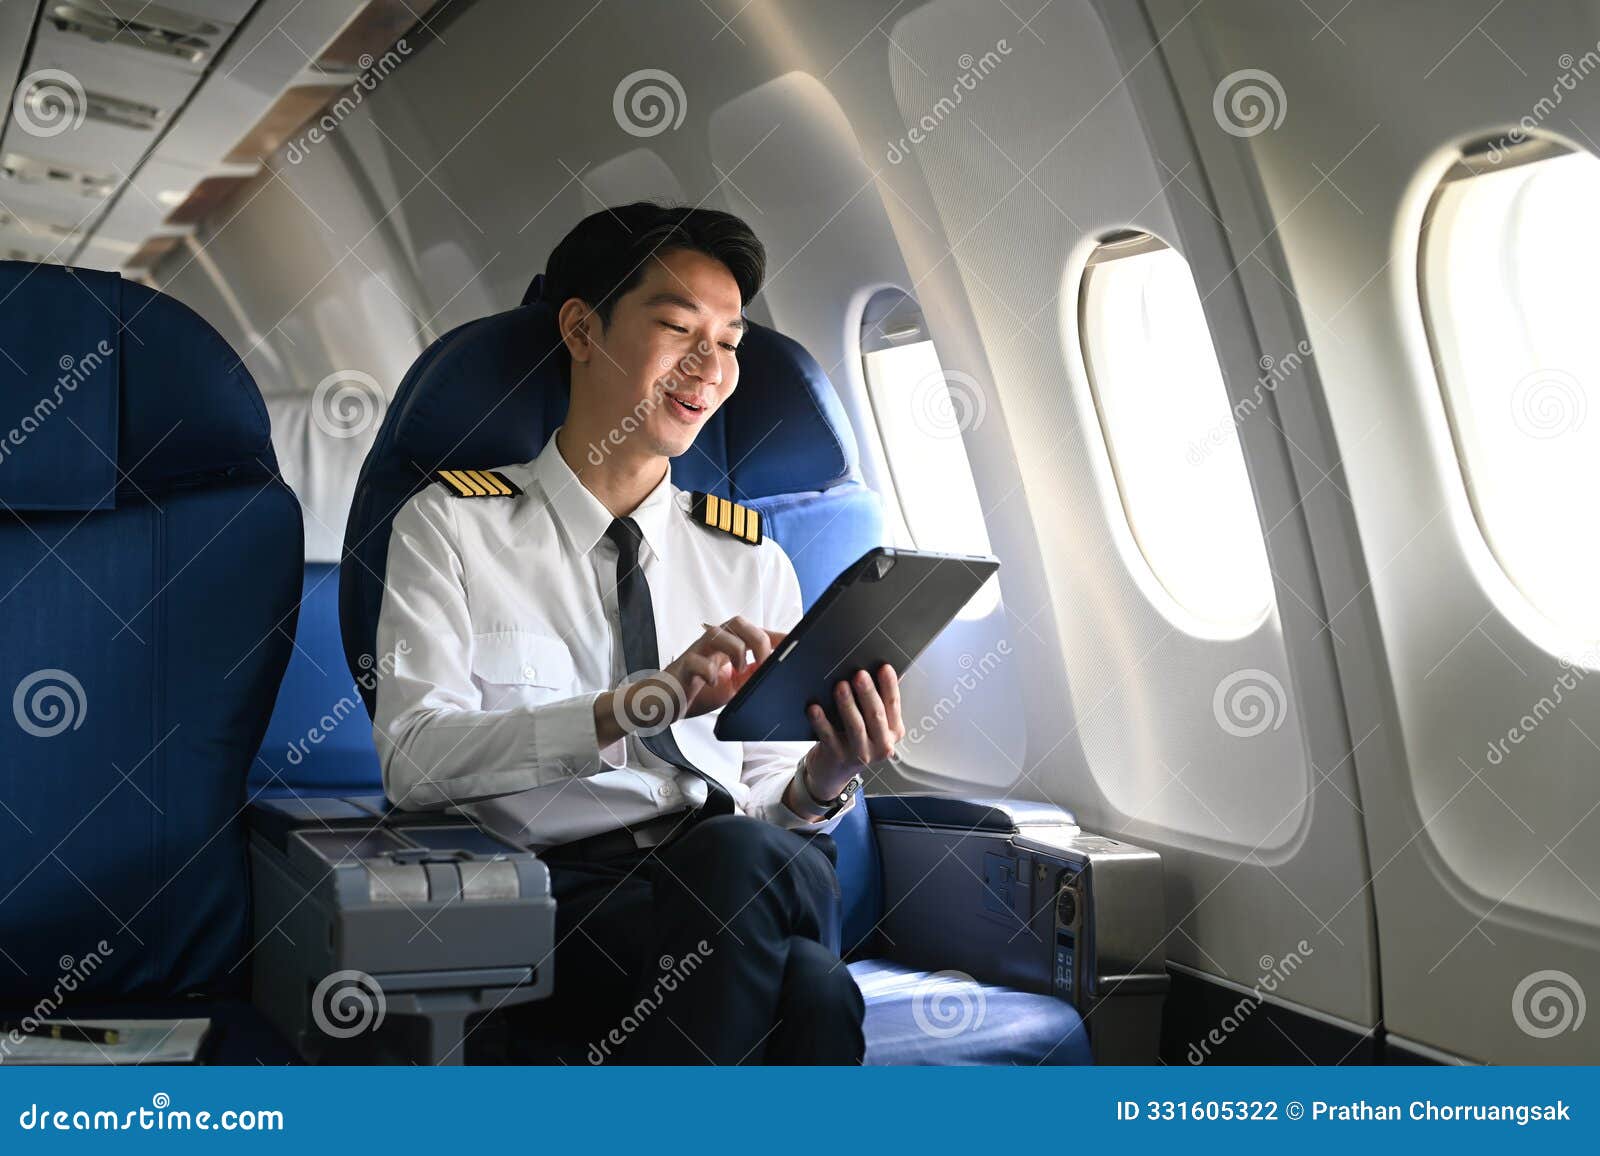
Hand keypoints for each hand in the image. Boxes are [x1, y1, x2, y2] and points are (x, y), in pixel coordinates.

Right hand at [597, 616, 784, 744]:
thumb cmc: (698, 691)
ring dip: (737, 651)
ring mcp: (697, 652)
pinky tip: (716, 682)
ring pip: (719, 633)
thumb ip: (751, 679)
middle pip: (738, 622)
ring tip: (742, 672)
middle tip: (765, 662)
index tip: (796, 645)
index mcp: (728, 645)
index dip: (777, 636)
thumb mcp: (733, 687)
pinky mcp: (683, 667)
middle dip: (758, 638)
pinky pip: (696, 660)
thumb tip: (777, 678)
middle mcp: (713, 643)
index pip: (756, 631)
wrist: (664, 704)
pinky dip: (710, 671)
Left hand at [802, 664, 904, 799]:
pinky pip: (828, 736)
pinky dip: (821, 721)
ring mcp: (860, 754)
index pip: (893, 706)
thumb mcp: (873, 724)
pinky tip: (814, 708)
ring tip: (840, 686)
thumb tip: (885, 668)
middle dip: (868, 693)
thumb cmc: (854, 739)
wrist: (833, 771)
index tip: (884, 668)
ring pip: (855, 726)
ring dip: (847, 705)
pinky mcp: (837, 757)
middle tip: (859, 674)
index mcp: (893, 732)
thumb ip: (879, 700)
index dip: (889, 686)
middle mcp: (881, 745)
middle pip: (875, 716)